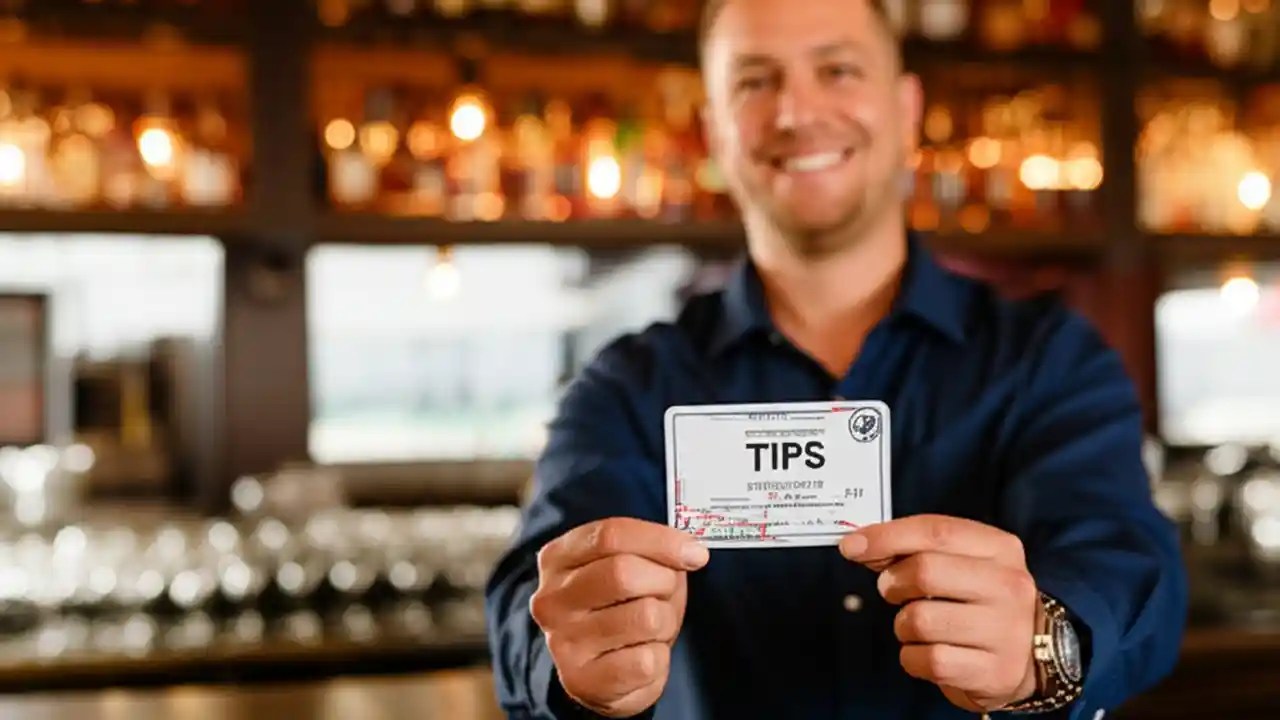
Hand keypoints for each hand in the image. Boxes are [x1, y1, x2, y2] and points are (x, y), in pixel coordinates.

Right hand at [531, 517, 709, 717]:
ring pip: (646, 617)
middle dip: (663, 582)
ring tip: (651, 629)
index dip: (660, 540)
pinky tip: (642, 656)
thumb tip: (692, 553)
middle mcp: (551, 600)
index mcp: (557, 559)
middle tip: (666, 593)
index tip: (695, 552)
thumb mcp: (631, 565)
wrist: (603, 673)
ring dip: (665, 622)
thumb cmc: (621, 607)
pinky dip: (659, 658)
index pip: (609, 535)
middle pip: (623, 573)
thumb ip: (652, 549)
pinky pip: (647, 660)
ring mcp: (563, 642)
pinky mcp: (582, 681)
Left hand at [839, 515, 1038, 712]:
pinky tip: (928, 652)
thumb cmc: (980, 601)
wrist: (1029, 658)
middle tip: (893, 591)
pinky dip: (913, 657)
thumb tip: (859, 545)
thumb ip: (914, 548)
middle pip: (925, 571)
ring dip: (903, 625)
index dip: (886, 536)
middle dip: (894, 583)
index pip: (935, 530)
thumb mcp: (961, 563)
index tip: (852, 547)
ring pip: (920, 620)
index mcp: (1001, 549)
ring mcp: (1006, 631)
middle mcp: (1010, 586)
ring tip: (918, 625)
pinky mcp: (994, 671)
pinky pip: (927, 660)